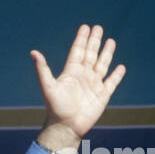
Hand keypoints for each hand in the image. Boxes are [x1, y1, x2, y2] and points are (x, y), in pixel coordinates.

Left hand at [30, 24, 125, 153]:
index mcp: (71, 72)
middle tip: (98, 28)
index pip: (77, 51)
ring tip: (111, 41)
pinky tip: (120, 67)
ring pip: (102, 65)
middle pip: (90, 54)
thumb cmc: (56, 107)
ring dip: (106, 53)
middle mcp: (83, 76)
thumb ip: (42, 69)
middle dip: (94, 41)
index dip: (81, 39)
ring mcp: (93, 85)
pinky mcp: (102, 95)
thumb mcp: (48, 86)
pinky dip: (116, 75)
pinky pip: (111, 82)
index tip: (85, 27)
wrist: (66, 126)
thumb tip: (33, 52)